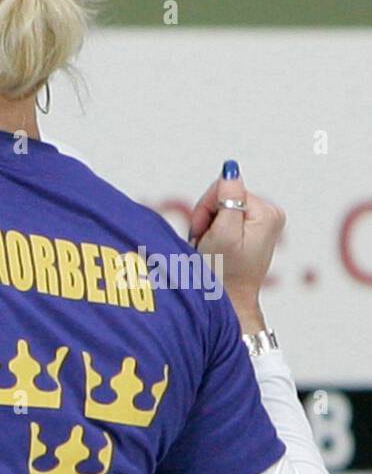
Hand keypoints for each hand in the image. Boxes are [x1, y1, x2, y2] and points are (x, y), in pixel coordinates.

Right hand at [188, 160, 284, 333]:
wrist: (227, 304)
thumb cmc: (223, 275)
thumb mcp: (222, 234)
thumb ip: (228, 199)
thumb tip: (231, 169)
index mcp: (266, 213)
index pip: (225, 190)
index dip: (206, 210)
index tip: (206, 235)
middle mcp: (268, 215)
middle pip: (223, 198)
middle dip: (206, 219)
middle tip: (207, 244)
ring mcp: (260, 224)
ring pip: (220, 210)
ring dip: (207, 228)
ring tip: (210, 250)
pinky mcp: (250, 233)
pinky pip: (223, 220)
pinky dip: (212, 234)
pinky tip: (215, 250)